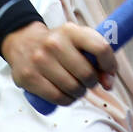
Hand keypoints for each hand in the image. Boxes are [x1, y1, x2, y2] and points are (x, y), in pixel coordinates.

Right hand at [1, 21, 115, 106]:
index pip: (100, 48)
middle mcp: (54, 43)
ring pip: (74, 88)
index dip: (110, 65)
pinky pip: (58, 98)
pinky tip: (66, 95)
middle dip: (92, 82)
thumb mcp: (77, 40)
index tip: (109, 72)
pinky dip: (67, 100)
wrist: (22, 42)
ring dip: (79, 93)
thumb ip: (97, 57)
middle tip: (86, 81)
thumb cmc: (57, 45)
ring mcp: (40, 60)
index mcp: (70, 31)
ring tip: (76, 88)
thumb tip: (108, 83)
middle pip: (88, 74)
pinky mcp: (29, 77)